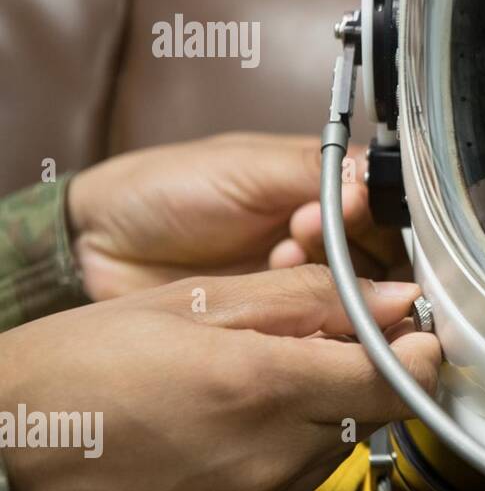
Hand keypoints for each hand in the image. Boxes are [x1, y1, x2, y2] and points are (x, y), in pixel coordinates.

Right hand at [0, 265, 438, 490]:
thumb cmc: (75, 371)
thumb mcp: (187, 305)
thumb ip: (303, 299)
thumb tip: (393, 296)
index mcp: (261, 388)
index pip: (394, 381)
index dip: (412, 356)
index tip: (409, 339)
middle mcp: (265, 464)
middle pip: (357, 420)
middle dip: (338, 387)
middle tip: (278, 364)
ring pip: (318, 462)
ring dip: (297, 431)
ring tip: (224, 409)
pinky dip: (260, 478)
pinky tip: (205, 457)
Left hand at [67, 132, 406, 300]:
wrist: (96, 245)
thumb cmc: (163, 189)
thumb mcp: (243, 168)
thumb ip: (312, 172)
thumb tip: (371, 181)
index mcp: (317, 184)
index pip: (381, 201)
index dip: (378, 209)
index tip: (355, 210)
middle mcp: (318, 233)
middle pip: (380, 250)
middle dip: (352, 241)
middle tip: (307, 231)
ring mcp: (300, 278)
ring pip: (355, 288)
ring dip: (329, 273)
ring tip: (284, 250)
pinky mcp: (280, 319)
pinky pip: (321, 322)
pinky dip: (309, 307)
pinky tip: (275, 284)